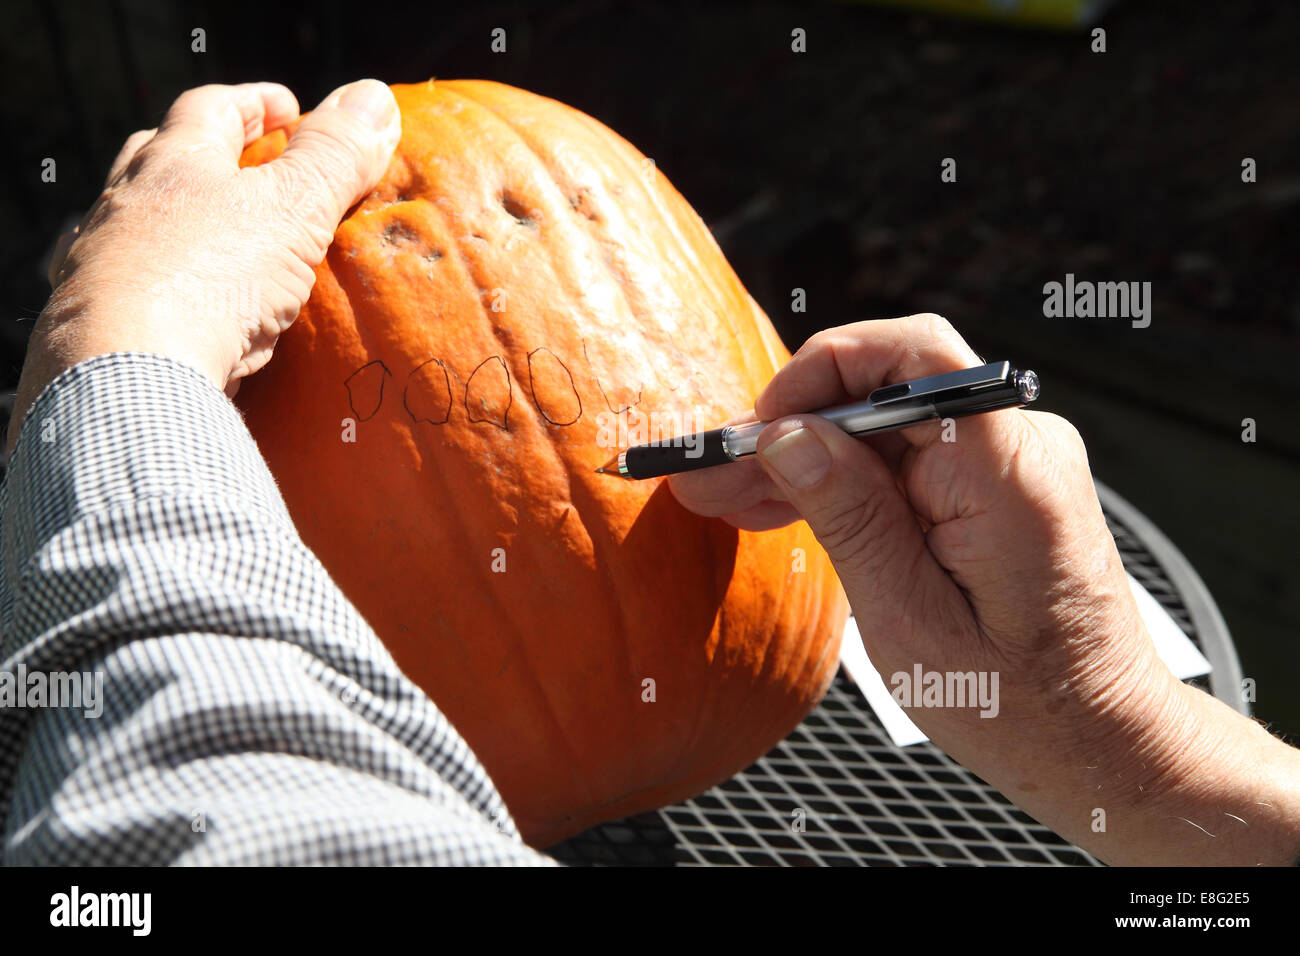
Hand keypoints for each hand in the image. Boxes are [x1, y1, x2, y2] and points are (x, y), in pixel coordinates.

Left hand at [8, 79, 400, 450]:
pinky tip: (171, 304)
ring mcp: (103, 261)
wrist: (129, 372)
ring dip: (170, 220)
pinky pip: (124, 286)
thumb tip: (374, 96)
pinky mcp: (96, 321)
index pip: (212, 109)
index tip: (288, 108)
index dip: (254, 104)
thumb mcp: (292, 209)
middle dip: (202, 153)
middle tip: (241, 162)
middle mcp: (128, 202)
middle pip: (158, 155)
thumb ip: (332, 157)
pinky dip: (152, 282)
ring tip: (209, 236)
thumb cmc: (212, 276)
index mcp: (174, 162)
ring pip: (134, 222)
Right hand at [671, 313, 1299, 864]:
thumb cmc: (1022, 705)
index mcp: (1008, 474)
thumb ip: (851, 517)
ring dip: (807, 457)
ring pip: (884, 424)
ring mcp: (1011, 463)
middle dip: (792, 428)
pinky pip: (908, 458)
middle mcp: (1020, 447)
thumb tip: (788, 437)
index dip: (822, 370)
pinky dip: (847, 479)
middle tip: (713, 479)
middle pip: (886, 389)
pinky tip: (784, 507)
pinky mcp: (997, 486)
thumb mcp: (911, 623)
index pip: (913, 355)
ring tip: (730, 501)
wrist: (1102, 739)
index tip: (760, 427)